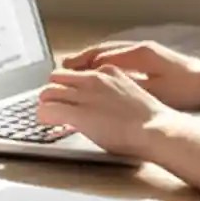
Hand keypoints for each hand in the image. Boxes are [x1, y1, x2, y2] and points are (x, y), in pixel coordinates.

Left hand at [36, 65, 181, 157]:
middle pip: (56, 77)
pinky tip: (47, 123)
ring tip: (46, 116)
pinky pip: (48, 111)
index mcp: (107, 71)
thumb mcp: (129, 93)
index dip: (67, 85)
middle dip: (52, 91)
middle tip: (52, 105)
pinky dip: (43, 117)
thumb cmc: (149, 119)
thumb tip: (97, 103)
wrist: (156, 129)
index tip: (65, 95)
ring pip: (48, 92)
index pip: (75, 71)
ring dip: (45, 104)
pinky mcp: (79, 114)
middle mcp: (93, 79)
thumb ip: (110, 92)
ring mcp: (85, 95)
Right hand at [60, 40, 199, 109]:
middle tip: (64, 67)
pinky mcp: (152, 59)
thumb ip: (127, 86)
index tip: (65, 72)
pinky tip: (103, 72)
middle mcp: (140, 48)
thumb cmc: (186, 89)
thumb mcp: (154, 90)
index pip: (102, 55)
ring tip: (78, 69)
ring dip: (94, 59)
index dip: (81, 64)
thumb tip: (103, 86)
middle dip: (83, 59)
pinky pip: (122, 57)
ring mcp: (147, 52)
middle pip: (104, 50)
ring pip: (112, 52)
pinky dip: (107, 62)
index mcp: (139, 54)